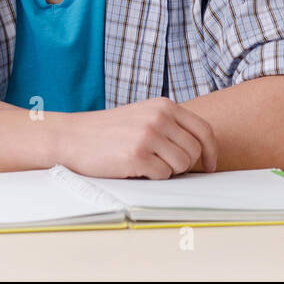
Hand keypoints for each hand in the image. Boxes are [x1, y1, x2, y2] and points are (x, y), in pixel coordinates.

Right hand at [54, 97, 217, 178]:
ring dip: (167, 171)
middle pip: (194, 151)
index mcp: (164, 106)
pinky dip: (152, 177)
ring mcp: (148, 135)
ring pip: (181, 165)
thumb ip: (170, 125)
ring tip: (146, 164)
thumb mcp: (144, 115)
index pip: (203, 130)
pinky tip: (136, 169)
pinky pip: (163, 176)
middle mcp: (159, 117)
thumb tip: (201, 150)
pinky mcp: (137, 155)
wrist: (72, 137)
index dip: (211, 151)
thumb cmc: (109, 131)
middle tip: (162, 165)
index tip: (211, 165)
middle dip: (183, 165)